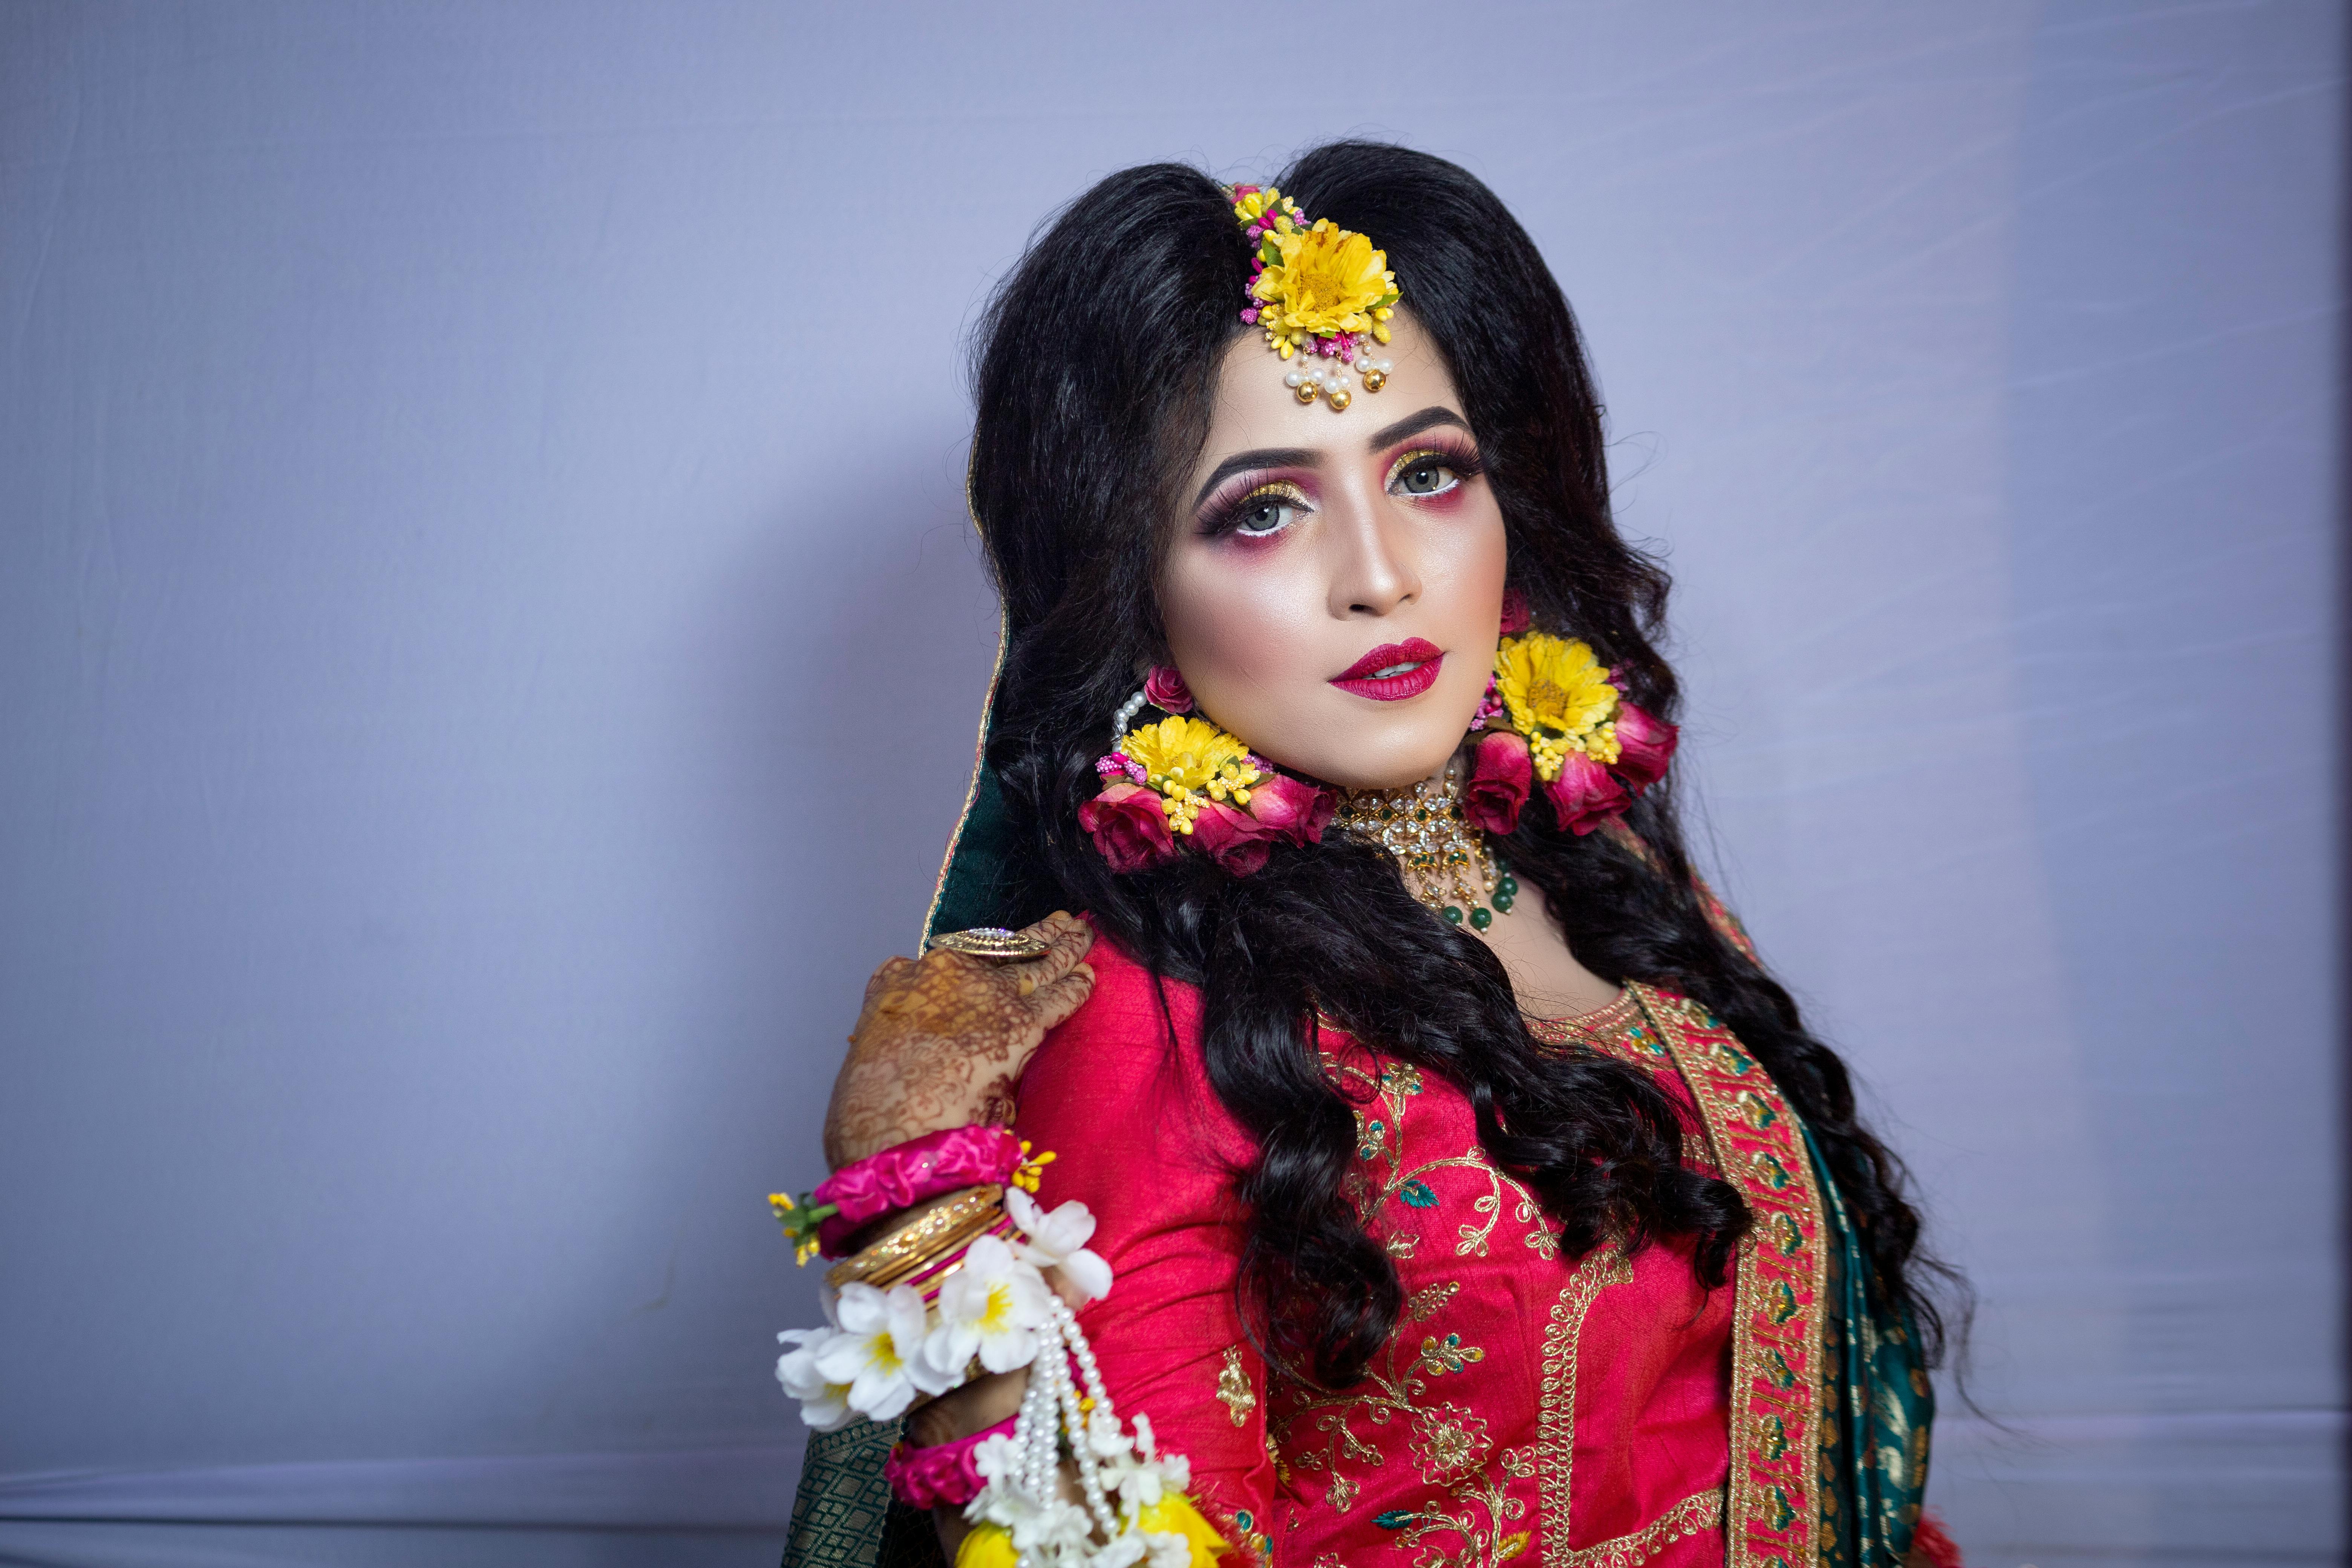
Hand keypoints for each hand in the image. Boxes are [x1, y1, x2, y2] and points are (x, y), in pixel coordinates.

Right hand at [820, 912, 1093, 1170]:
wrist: (895, 1125)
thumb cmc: (871, 1109)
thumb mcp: (873, 1061)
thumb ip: (908, 1044)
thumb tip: (938, 1057)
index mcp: (898, 981)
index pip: (938, 961)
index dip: (967, 964)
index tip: (981, 965)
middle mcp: (943, 972)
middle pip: (995, 948)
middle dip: (1030, 936)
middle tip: (1056, 923)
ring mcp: (985, 991)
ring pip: (1033, 960)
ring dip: (1063, 947)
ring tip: (1082, 933)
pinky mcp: (1023, 1020)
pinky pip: (1058, 995)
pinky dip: (1075, 987)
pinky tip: (1088, 978)